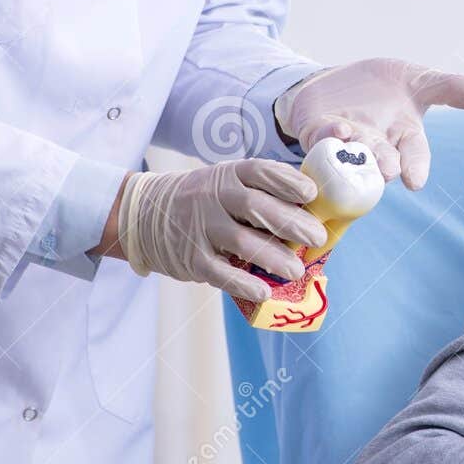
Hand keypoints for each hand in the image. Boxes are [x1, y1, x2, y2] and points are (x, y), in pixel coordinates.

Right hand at [104, 160, 326, 301]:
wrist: (146, 213)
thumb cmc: (205, 199)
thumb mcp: (227, 182)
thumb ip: (262, 191)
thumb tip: (314, 209)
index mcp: (230, 175)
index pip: (260, 172)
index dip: (287, 182)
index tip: (311, 194)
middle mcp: (214, 197)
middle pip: (255, 206)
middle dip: (290, 222)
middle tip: (317, 237)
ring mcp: (201, 227)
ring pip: (241, 241)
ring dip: (273, 256)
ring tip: (297, 269)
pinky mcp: (191, 257)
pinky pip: (219, 272)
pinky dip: (242, 283)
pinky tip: (264, 291)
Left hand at [274, 57, 463, 188]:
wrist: (341, 82)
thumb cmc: (387, 88)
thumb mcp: (420, 81)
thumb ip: (451, 88)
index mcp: (404, 137)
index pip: (414, 155)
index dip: (415, 167)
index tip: (415, 180)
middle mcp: (376, 144)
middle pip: (382, 159)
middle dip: (384, 163)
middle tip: (388, 171)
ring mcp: (346, 140)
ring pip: (350, 153)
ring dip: (354, 154)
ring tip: (358, 149)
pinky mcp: (318, 131)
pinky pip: (321, 138)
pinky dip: (328, 136)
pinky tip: (338, 130)